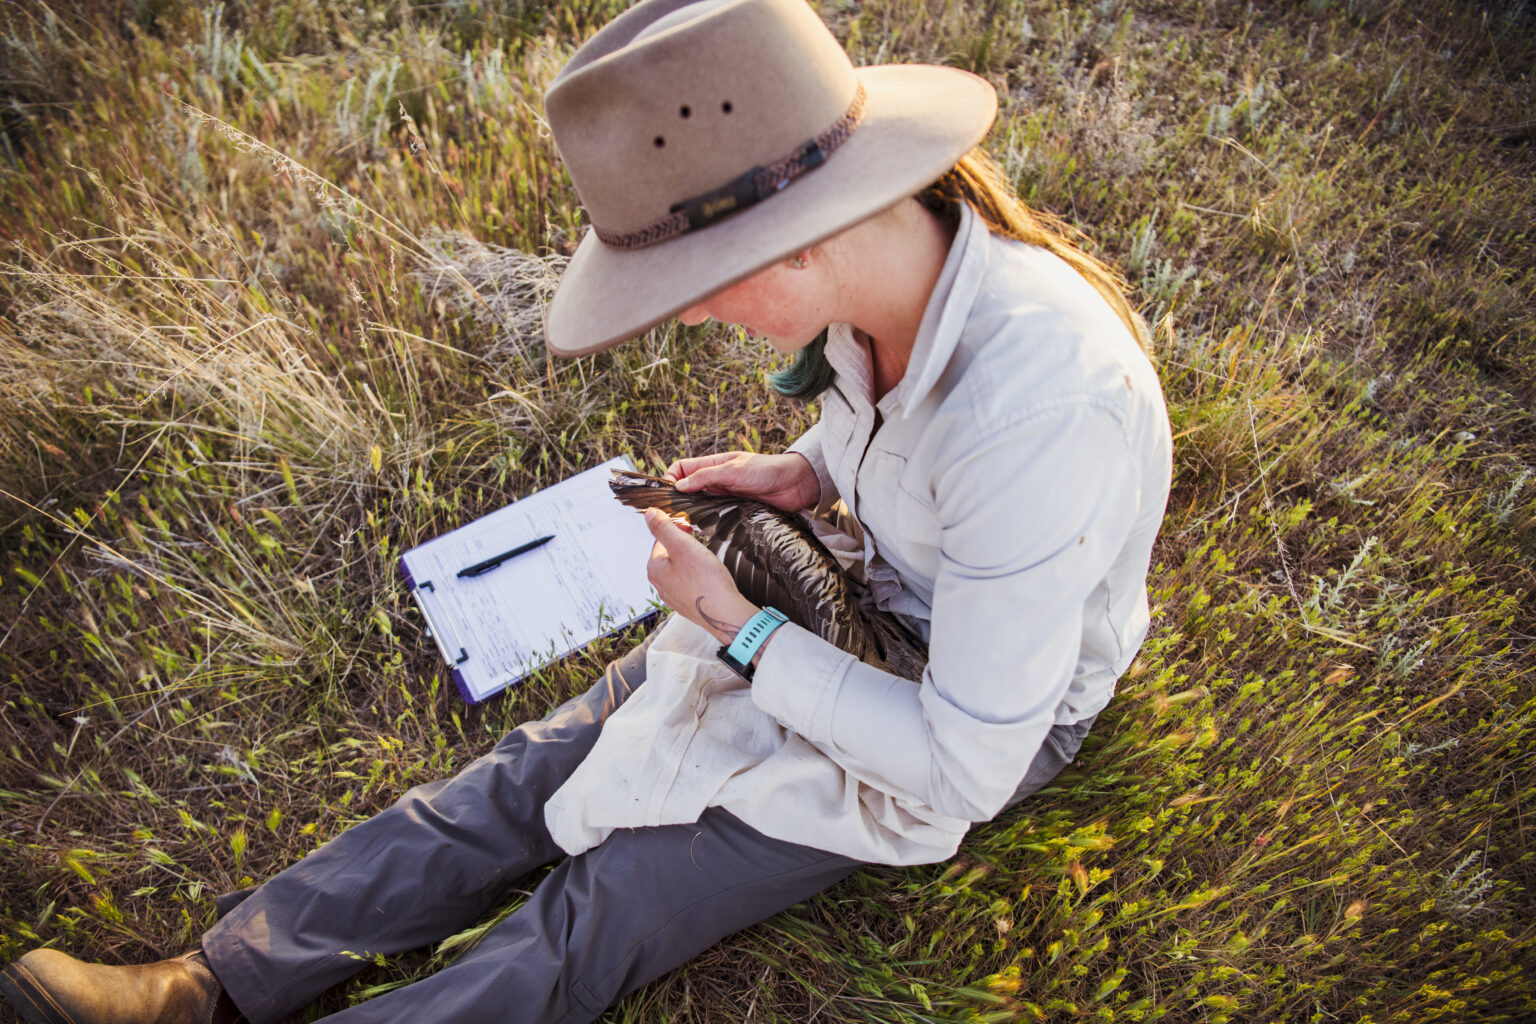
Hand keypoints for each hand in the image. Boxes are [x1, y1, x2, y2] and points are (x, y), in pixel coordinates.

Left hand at [643, 508, 758, 645]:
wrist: (724, 613)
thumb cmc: (705, 580)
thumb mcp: (682, 546)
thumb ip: (664, 528)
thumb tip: (649, 513)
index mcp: (654, 569)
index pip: (660, 540)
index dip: (678, 532)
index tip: (693, 533)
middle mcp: (660, 585)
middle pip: (671, 555)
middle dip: (687, 548)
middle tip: (702, 550)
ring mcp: (674, 597)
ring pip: (682, 570)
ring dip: (694, 563)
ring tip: (708, 565)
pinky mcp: (688, 604)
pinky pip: (691, 584)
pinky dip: (700, 578)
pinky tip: (710, 580)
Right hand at [664, 451, 819, 511]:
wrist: (795, 484)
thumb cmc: (767, 470)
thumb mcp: (733, 470)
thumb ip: (706, 477)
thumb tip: (679, 485)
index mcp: (712, 465)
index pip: (681, 468)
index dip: (670, 478)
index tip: (666, 494)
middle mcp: (715, 481)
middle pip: (687, 489)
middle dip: (677, 499)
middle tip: (672, 514)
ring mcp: (724, 496)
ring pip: (699, 505)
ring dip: (692, 512)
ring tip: (686, 523)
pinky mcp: (734, 510)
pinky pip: (715, 516)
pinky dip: (708, 522)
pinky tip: (705, 529)